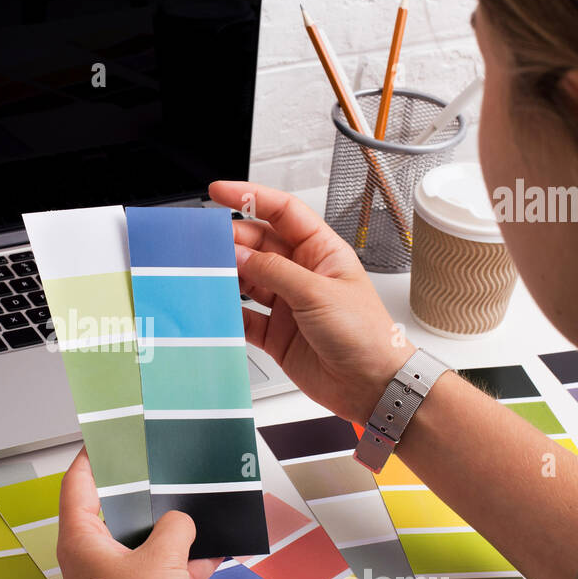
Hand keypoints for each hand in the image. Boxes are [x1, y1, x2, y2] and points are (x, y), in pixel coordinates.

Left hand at [55, 449, 220, 578]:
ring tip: (193, 505)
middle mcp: (92, 558)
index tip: (107, 438)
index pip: (78, 484)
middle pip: (113, 512)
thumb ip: (176, 528)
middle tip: (158, 467)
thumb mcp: (163, 558)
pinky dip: (185, 565)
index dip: (91, 457)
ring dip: (169, 530)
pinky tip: (215, 552)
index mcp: (81, 539)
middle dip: (139, 492)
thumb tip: (183, 521)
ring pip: (142, 544)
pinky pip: (162, 574)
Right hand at [209, 180, 413, 422]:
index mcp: (322, 252)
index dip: (251, 197)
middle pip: (259, 245)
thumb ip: (274, 271)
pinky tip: (217, 309)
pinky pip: (245, 317)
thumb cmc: (367, 335)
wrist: (372, 386)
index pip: (283, 212)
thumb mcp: (318, 293)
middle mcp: (303, 274)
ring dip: (228, 276)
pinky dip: (229, 313)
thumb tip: (239, 254)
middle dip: (233, 241)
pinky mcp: (277, 334)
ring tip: (206, 273)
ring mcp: (289, 304)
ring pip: (248, 280)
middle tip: (207, 244)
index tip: (220, 192)